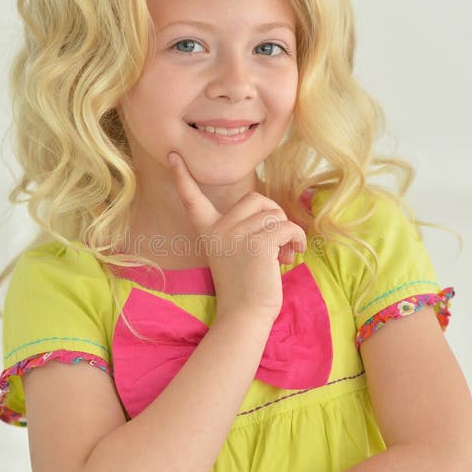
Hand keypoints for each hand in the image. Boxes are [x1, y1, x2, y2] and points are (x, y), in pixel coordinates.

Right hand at [168, 152, 306, 319]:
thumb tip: (273, 213)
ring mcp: (237, 235)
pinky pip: (287, 227)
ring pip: (275, 214)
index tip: (173, 155)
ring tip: (284, 254)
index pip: (192, 199)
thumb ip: (244, 230)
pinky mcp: (258, 243)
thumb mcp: (235, 253)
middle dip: (273, 215)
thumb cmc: (245, 287)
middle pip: (256, 198)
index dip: (183, 177)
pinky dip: (297, 239)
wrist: (245, 315)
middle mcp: (219, 229)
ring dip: (288, 233)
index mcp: (209, 231)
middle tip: (276, 240)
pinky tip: (294, 253)